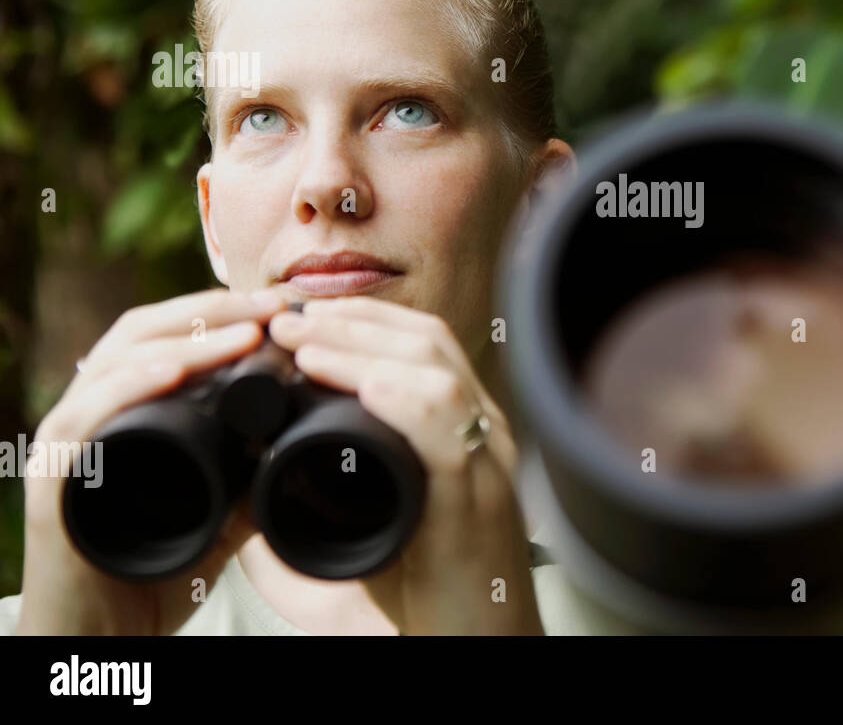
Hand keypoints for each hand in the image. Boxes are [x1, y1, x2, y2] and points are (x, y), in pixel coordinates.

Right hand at [15, 288, 286, 634]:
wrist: (102, 637)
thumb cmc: (156, 570)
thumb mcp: (224, 508)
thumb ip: (256, 472)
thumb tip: (311, 437)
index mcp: (126, 409)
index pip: (167, 332)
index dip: (223, 310)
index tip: (283, 305)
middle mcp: (90, 413)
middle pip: (141, 331)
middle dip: (212, 310)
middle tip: (273, 307)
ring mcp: (68, 442)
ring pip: (115, 362)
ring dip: (185, 340)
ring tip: (243, 334)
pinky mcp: (52, 480)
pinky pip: (85, 417)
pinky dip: (130, 386)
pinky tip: (172, 372)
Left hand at [268, 297, 543, 634]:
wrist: (469, 654)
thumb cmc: (420, 604)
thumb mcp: (352, 548)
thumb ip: (298, 524)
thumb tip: (233, 501)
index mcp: (456, 433)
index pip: (418, 342)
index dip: (357, 317)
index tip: (293, 314)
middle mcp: (479, 437)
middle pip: (428, 341)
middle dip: (352, 319)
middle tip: (285, 318)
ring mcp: (485, 466)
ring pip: (438, 373)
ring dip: (368, 349)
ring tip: (306, 345)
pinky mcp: (480, 503)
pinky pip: (451, 436)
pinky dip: (407, 403)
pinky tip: (366, 388)